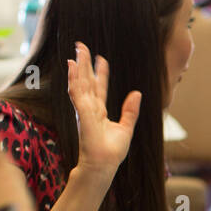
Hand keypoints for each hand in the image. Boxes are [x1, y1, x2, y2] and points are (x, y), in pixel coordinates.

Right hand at [69, 41, 140, 177]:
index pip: (99, 88)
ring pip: (80, 82)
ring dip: (79, 65)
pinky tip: (72, 65)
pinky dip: (74, 77)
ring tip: (78, 48)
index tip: (101, 59)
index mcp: (100, 112)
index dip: (100, 73)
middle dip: (85, 63)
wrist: (103, 165)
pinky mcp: (82, 111)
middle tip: (82, 45)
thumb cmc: (111, 152)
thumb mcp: (126, 128)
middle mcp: (90, 108)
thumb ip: (130, 111)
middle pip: (87, 80)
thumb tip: (137, 93)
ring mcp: (84, 109)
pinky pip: (77, 91)